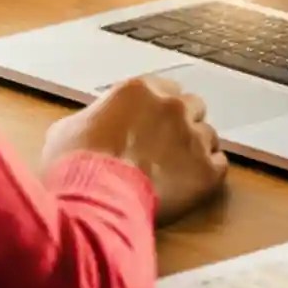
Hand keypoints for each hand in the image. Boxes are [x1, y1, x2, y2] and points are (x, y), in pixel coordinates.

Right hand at [42, 77, 228, 224]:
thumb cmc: (75, 163)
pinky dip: (206, 175)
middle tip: (166, 147)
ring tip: (175, 172)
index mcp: (140, 89)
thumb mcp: (67, 129)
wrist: (94, 198)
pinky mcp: (207, 170)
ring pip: (208, 136)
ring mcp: (193, 137)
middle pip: (193, 107)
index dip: (159, 109)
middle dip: (182, 124)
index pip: (167, 89)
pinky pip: (219, 166)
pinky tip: (188, 187)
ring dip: (195, 150)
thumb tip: (89, 127)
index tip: (152, 124)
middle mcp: (173, 106)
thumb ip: (91, 119)